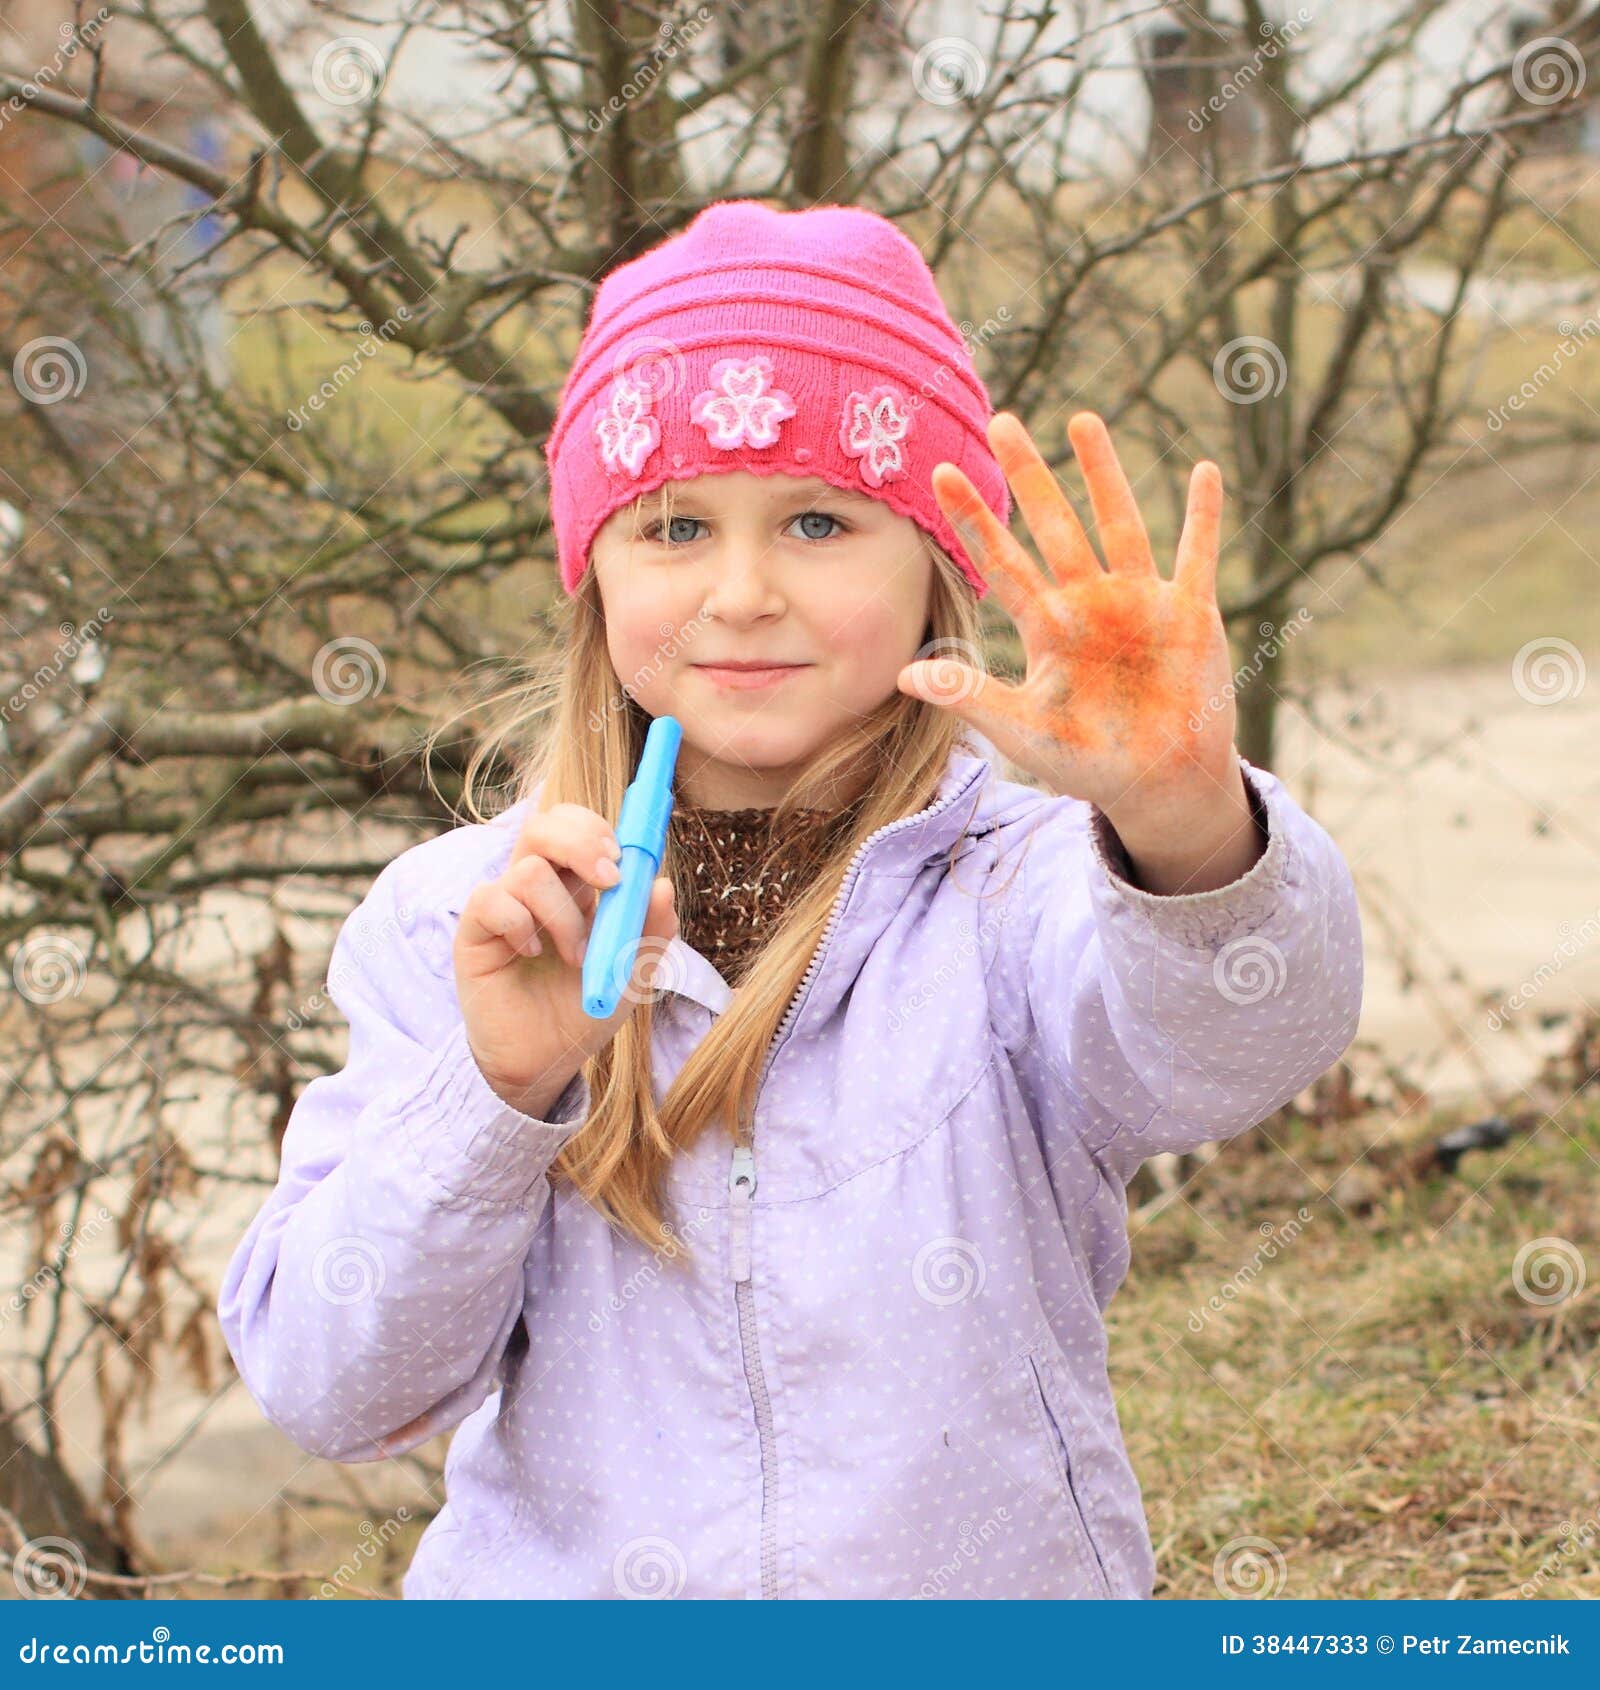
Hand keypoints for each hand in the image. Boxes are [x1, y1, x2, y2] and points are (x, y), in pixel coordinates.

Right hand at [453, 803, 679, 1115]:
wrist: (546, 1063)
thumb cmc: (585, 1011)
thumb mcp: (632, 973)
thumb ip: (651, 931)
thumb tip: (661, 885)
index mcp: (575, 886)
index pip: (577, 827)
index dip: (598, 828)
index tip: (625, 856)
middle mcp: (536, 887)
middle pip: (545, 826)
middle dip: (581, 841)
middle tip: (610, 879)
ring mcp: (503, 905)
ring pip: (530, 870)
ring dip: (564, 915)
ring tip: (576, 958)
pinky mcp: (474, 931)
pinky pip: (492, 901)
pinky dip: (521, 926)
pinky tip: (531, 955)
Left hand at [897, 411, 1262, 893]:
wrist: (1158, 783)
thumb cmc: (1087, 760)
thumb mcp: (1024, 732)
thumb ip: (972, 698)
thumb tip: (904, 676)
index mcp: (1048, 626)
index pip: (1002, 561)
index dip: (974, 520)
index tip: (940, 474)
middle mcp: (1089, 602)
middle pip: (1054, 526)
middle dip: (1029, 476)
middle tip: (1001, 420)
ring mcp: (1140, 602)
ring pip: (1119, 524)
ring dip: (1103, 475)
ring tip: (1082, 419)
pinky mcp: (1190, 614)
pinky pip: (1196, 555)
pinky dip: (1203, 518)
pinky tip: (1204, 473)